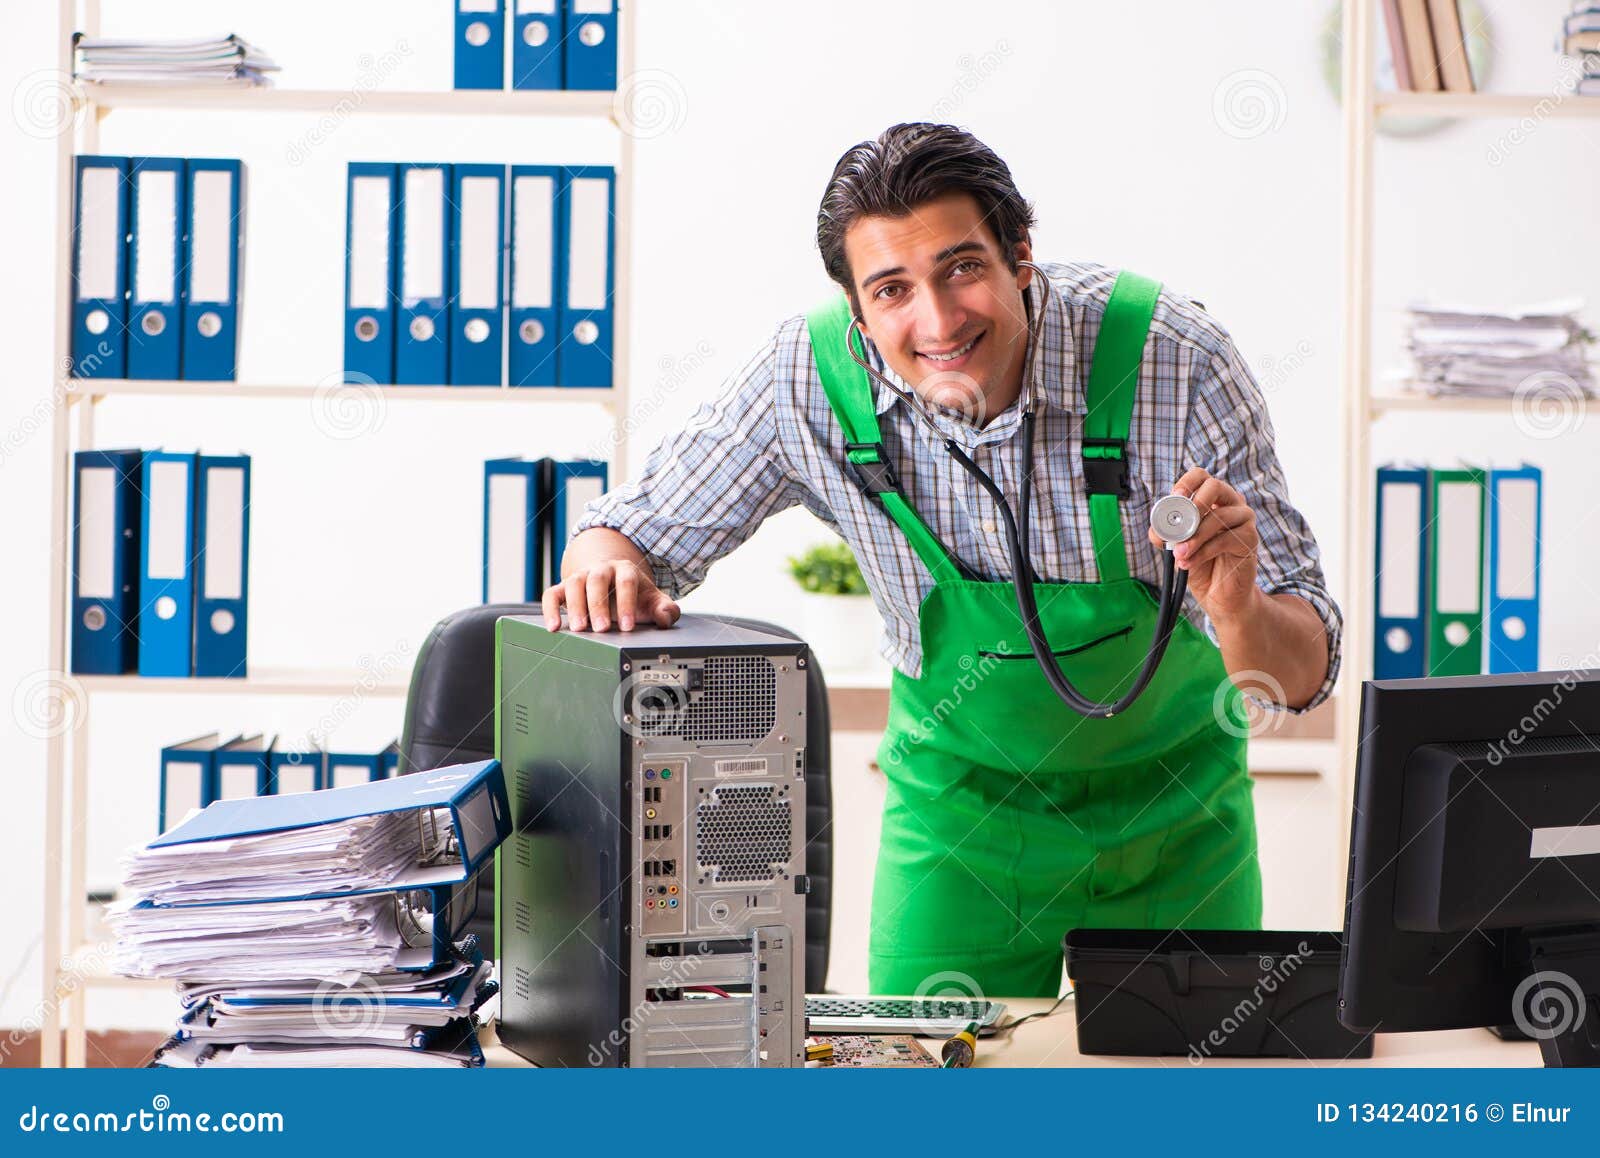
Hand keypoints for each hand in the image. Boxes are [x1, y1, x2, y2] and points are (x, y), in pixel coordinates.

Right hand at [541, 559, 680, 632]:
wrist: (610, 580)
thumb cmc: (633, 595)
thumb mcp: (652, 600)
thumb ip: (664, 609)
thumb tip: (666, 617)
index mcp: (625, 569)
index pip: (626, 581)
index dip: (627, 603)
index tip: (628, 626)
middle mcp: (601, 569)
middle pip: (597, 581)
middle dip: (598, 605)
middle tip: (602, 628)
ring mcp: (581, 576)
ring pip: (574, 584)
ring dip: (575, 607)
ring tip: (579, 629)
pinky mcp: (563, 587)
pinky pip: (552, 594)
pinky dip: (550, 609)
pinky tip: (554, 627)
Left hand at [1146, 467, 1259, 624]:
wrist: (1219, 593)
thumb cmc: (1199, 563)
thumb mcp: (1175, 547)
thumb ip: (1165, 534)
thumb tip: (1158, 528)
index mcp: (1211, 499)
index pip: (1201, 476)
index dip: (1187, 482)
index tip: (1174, 496)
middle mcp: (1230, 503)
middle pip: (1215, 486)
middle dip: (1194, 504)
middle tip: (1181, 524)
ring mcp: (1243, 519)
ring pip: (1219, 516)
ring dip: (1195, 536)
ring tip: (1180, 554)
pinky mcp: (1250, 538)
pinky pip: (1225, 539)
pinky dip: (1203, 552)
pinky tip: (1189, 562)